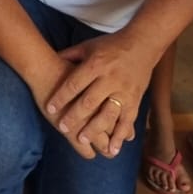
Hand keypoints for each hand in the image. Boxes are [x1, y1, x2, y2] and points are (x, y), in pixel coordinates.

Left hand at [46, 32, 152, 158]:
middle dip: (75, 116)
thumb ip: (70, 55)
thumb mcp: (88, 46)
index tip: (50, 108)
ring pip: (108, 114)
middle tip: (63, 128)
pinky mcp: (135, 100)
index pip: (75, 83)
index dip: (62, 96)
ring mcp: (124, 91)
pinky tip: (113, 149)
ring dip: (95, 129)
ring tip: (82, 140)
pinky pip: (127, 120)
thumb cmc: (110, 45)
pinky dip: (120, 136)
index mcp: (96, 64)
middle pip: (89, 101)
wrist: (142, 44)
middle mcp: (110, 79)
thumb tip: (50, 60)